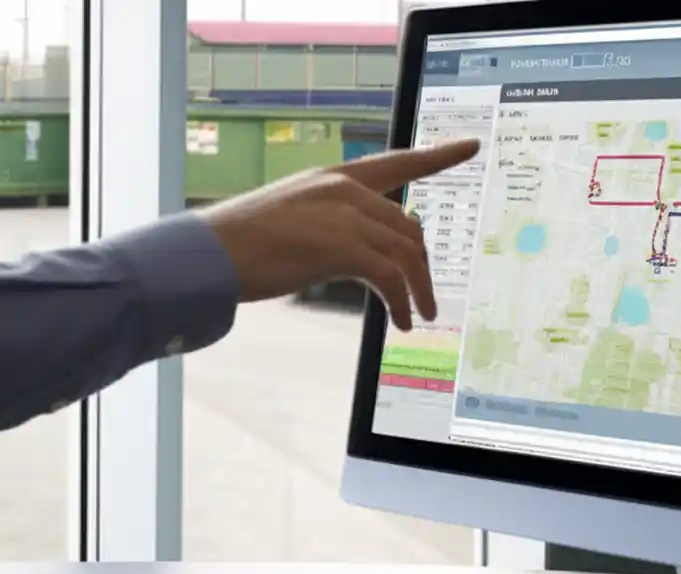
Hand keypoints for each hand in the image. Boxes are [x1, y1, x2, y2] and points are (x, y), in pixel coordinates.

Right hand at [196, 139, 480, 330]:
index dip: (438, 156)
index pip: (396, 163)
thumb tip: (361, 253)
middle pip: (407, 226)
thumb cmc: (242, 245)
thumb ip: (331, 224)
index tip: (470, 145)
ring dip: (418, 289)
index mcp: (333, 178)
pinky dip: (401, 301)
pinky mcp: (341, 245)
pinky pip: (390, 275)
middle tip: (425, 297)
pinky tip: (399, 321)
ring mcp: (344, 214)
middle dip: (421, 265)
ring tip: (418, 317)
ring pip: (406, 251)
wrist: (210, 255)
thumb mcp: (293, 220)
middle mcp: (344, 189)